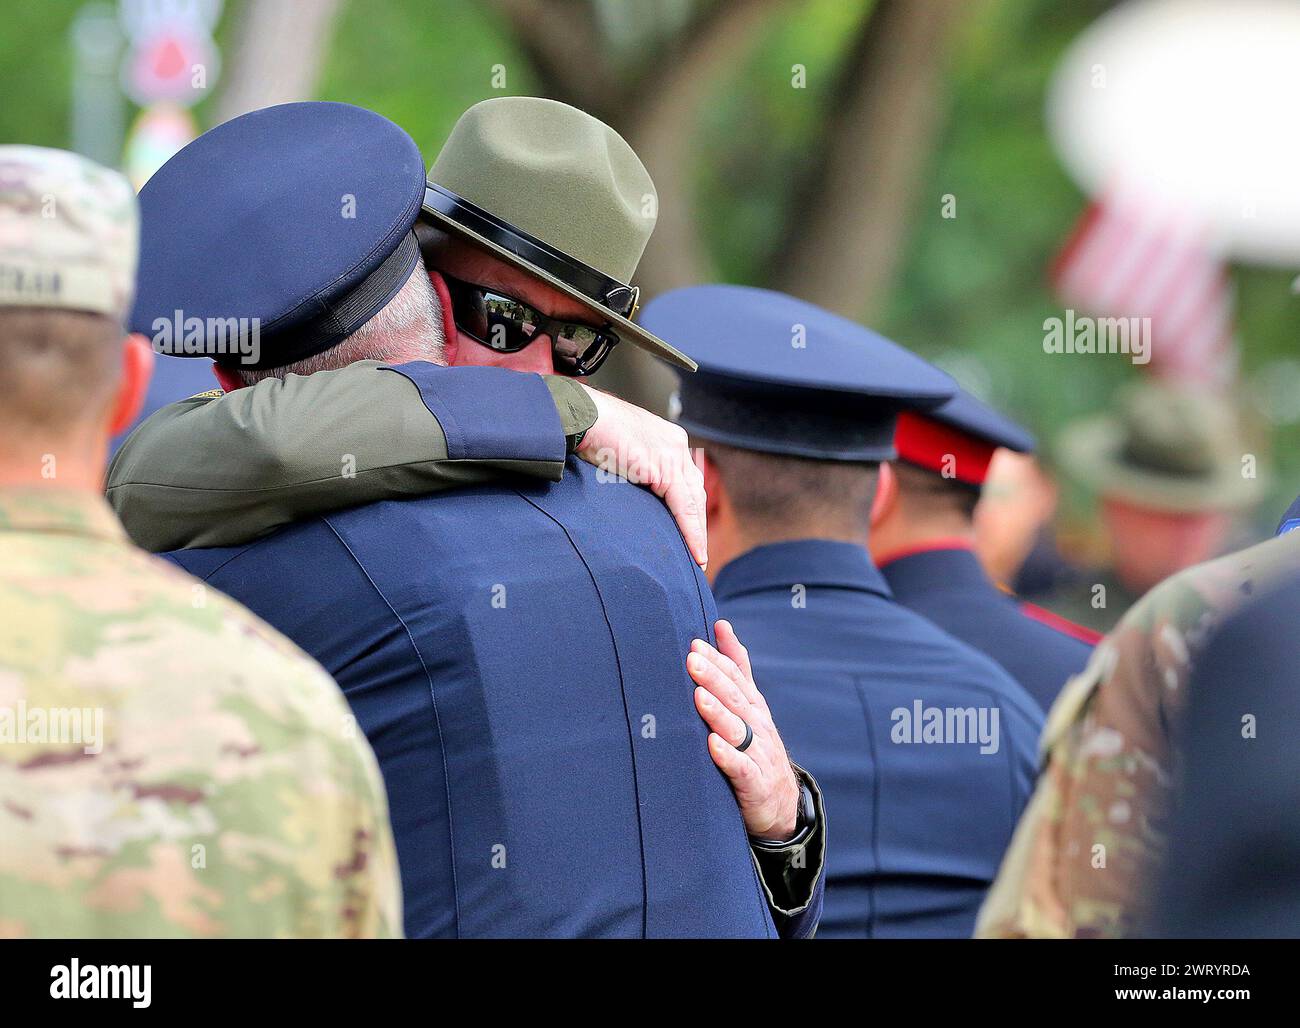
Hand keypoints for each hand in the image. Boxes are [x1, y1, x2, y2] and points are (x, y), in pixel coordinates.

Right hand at [574, 384, 706, 568]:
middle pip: (695, 491)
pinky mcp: (664, 467)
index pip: (686, 479)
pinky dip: (689, 530)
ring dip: (697, 532)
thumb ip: (635, 470)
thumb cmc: (591, 433)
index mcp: (667, 439)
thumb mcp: (620, 453)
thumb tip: (634, 495)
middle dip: (698, 522)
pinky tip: (693, 550)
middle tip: (699, 550)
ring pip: (693, 501)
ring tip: (697, 558)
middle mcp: (676, 444)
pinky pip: (683, 506)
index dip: (690, 508)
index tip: (690, 531)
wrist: (582, 417)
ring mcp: (673, 454)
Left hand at [687, 620, 799, 840]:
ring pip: (738, 730)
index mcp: (754, 707)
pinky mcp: (756, 783)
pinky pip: (742, 768)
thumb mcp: (749, 705)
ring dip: (718, 713)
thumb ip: (736, 667)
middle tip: (692, 660)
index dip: (717, 661)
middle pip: (735, 699)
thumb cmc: (755, 748)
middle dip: (714, 678)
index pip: (736, 678)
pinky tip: (713, 745)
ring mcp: (759, 754)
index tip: (695, 644)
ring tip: (698, 697)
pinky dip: (728, 756)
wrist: (780, 804)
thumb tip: (720, 624)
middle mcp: (758, 726)